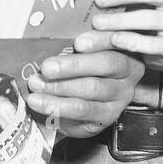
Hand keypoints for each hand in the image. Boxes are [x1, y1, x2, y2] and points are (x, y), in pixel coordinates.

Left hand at [25, 33, 143, 137]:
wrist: (88, 100)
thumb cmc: (87, 69)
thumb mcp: (89, 51)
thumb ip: (82, 45)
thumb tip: (65, 40)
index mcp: (125, 60)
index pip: (115, 49)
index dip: (98, 43)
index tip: (78, 42)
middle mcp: (125, 84)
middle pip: (100, 76)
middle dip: (71, 69)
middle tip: (47, 68)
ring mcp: (114, 106)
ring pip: (86, 101)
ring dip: (57, 94)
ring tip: (37, 88)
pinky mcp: (100, 122)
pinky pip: (78, 118)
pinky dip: (56, 111)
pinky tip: (42, 104)